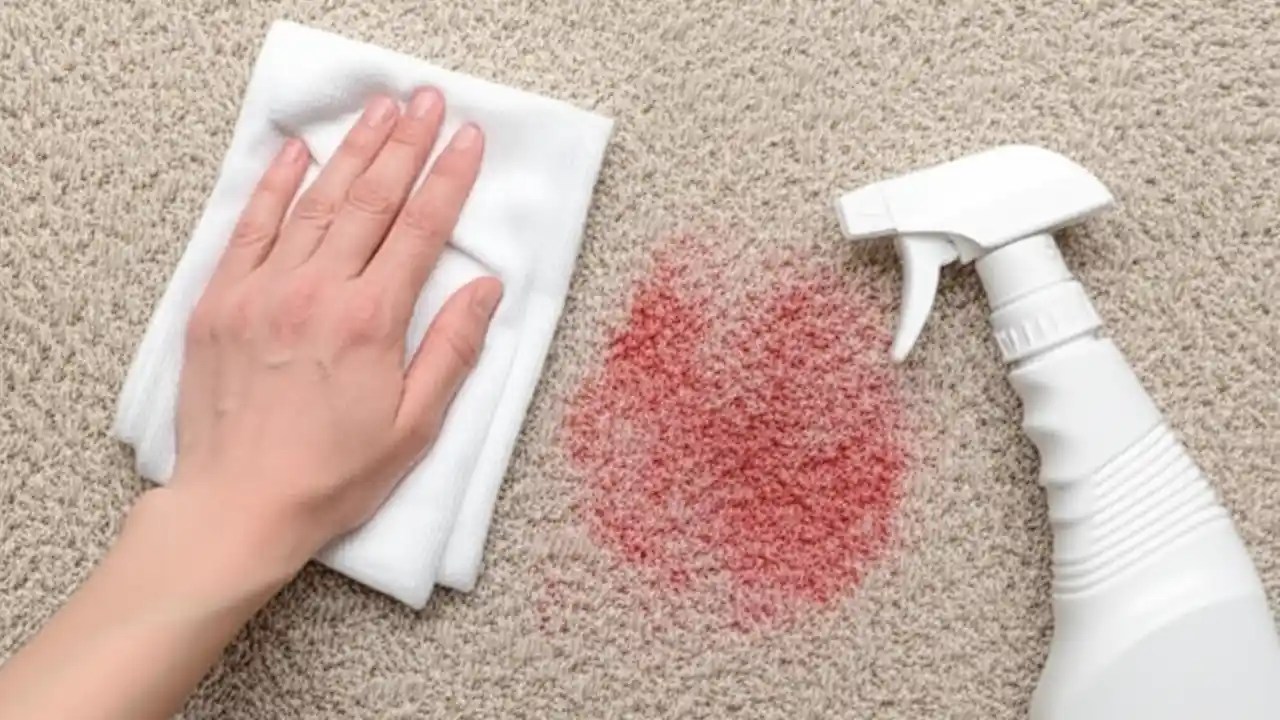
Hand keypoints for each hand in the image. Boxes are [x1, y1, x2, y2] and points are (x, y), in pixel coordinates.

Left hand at [162, 88, 499, 566]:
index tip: (467, 140)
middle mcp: (315, 292)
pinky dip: (274, 186)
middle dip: (404, 144)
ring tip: (377, 111)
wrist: (239, 506)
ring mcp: (262, 291)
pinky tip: (296, 153)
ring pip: (315, 203)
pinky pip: (250, 227)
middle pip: (370, 200)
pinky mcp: (220, 302)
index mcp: (370, 321)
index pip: (420, 229)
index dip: (448, 178)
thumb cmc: (333, 475)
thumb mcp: (415, 426)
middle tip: (426, 102)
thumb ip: (453, 349)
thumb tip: (486, 287)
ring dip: (351, 151)